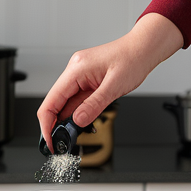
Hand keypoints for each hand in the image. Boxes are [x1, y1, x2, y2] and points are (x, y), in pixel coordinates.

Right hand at [37, 14, 183, 151]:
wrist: (144, 49)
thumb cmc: (133, 59)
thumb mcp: (114, 87)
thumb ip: (93, 105)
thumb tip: (77, 121)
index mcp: (76, 69)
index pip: (51, 100)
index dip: (47, 123)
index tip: (51, 140)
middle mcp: (74, 71)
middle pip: (55, 103)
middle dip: (56, 124)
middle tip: (63, 142)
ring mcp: (80, 75)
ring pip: (66, 103)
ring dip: (68, 120)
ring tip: (74, 135)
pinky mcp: (86, 80)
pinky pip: (76, 99)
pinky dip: (77, 113)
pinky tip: (81, 122)